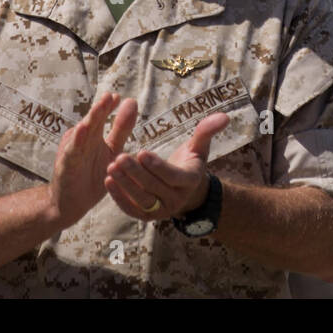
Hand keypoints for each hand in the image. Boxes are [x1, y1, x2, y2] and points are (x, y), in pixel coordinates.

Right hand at [47, 92, 136, 229]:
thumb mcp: (111, 150)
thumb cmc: (92, 175)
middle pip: (91, 121)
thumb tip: (132, 101)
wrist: (72, 203)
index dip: (108, 105)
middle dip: (100, 109)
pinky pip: (71, 154)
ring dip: (88, 121)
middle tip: (109, 96)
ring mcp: (73, 152)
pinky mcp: (66, 167)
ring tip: (97, 109)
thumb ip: (121, 128)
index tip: (118, 96)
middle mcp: (81, 140)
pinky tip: (81, 132)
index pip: (101, 116)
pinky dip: (76, 144)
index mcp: (92, 135)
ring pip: (81, 135)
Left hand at [105, 112, 228, 221]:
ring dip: (125, 185)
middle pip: (154, 187)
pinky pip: (133, 209)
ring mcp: (162, 210)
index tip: (141, 152)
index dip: (157, 166)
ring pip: (142, 199)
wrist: (187, 191)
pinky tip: (108, 181)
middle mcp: (177, 199)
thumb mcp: (199, 146)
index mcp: (190, 181)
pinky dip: (119, 197)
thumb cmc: (190, 162)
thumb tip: (224, 116)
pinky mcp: (148, 216)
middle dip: (136, 173)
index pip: (173, 176)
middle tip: (119, 157)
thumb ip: (207, 131)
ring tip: (110, 167)